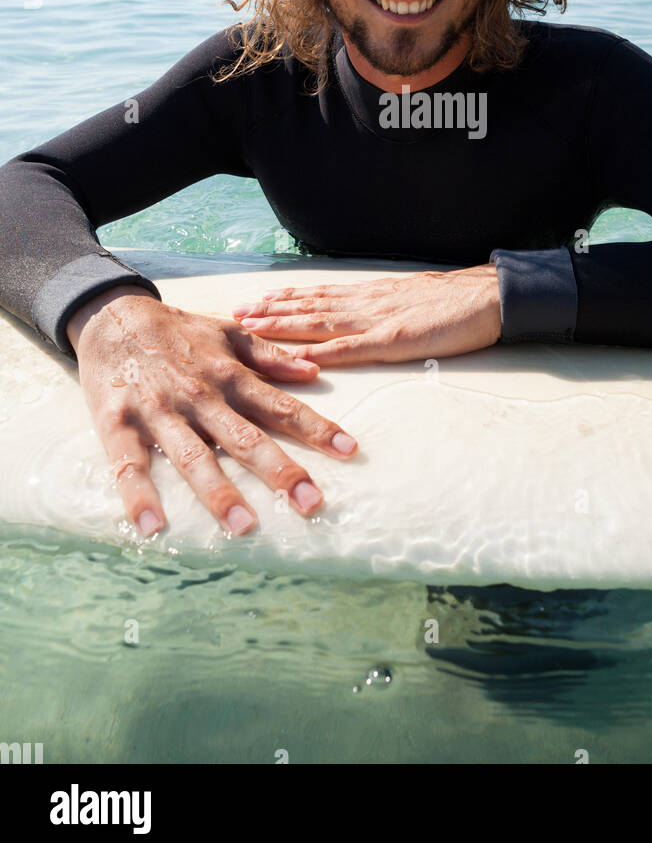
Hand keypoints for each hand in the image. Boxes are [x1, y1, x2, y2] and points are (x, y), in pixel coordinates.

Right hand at [67, 290, 357, 538]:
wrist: (111, 316)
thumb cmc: (177, 330)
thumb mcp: (228, 332)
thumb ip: (270, 355)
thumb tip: (315, 371)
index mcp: (230, 376)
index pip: (281, 406)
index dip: (317, 428)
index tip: (350, 450)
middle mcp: (201, 397)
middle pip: (245, 438)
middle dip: (280, 471)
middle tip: (311, 502)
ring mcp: (160, 412)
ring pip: (194, 458)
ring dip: (219, 493)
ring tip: (245, 527)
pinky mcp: (119, 425)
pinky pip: (129, 466)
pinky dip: (139, 496)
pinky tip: (153, 526)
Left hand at [231, 264, 501, 366]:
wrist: (489, 296)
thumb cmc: (456, 303)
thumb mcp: (412, 301)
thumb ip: (386, 309)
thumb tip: (364, 316)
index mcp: (372, 296)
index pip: (319, 295)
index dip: (284, 299)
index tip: (255, 301)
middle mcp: (367, 303)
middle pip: (309, 306)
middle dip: (270, 311)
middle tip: (235, 314)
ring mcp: (378, 320)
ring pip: (321, 321)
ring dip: (283, 325)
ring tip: (251, 327)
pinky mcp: (395, 339)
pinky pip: (353, 347)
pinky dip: (324, 352)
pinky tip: (301, 357)